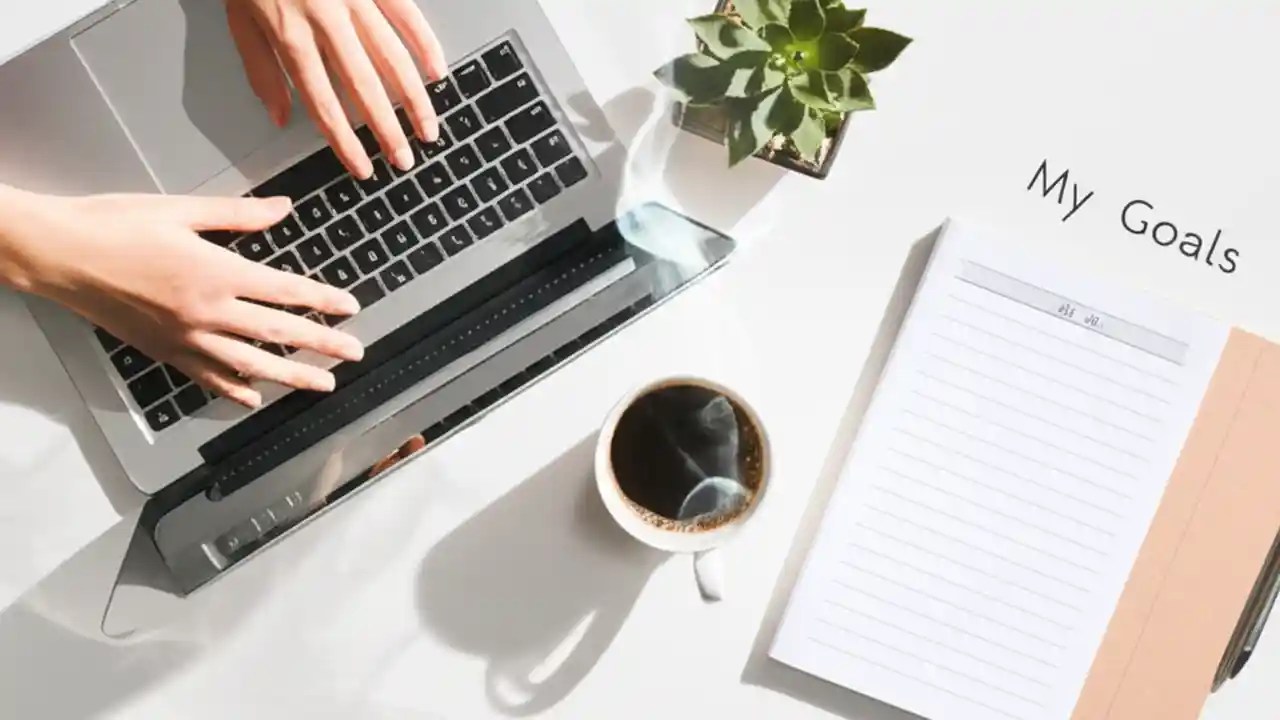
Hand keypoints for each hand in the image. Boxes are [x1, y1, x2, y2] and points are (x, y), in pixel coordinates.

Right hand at [0, 188, 364, 408]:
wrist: (59, 254)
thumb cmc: (113, 226)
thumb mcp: (181, 209)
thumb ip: (239, 215)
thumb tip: (282, 208)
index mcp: (216, 273)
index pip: (286, 291)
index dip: (324, 302)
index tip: (350, 309)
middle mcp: (207, 312)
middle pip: (279, 333)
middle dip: (322, 346)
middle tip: (353, 354)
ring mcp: (185, 338)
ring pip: (251, 365)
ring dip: (291, 376)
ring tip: (321, 384)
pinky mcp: (164, 352)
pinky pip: (208, 378)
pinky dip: (234, 390)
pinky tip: (253, 397)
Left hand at [225, 0, 447, 177]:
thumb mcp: (239, 21)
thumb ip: (262, 71)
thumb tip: (281, 117)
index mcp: (290, 35)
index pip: (322, 103)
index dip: (344, 141)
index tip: (361, 167)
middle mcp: (325, 19)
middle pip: (364, 86)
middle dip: (387, 129)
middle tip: (404, 159)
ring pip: (392, 56)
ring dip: (413, 98)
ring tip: (428, 129)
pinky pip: (406, 14)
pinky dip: (424, 44)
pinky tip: (436, 72)